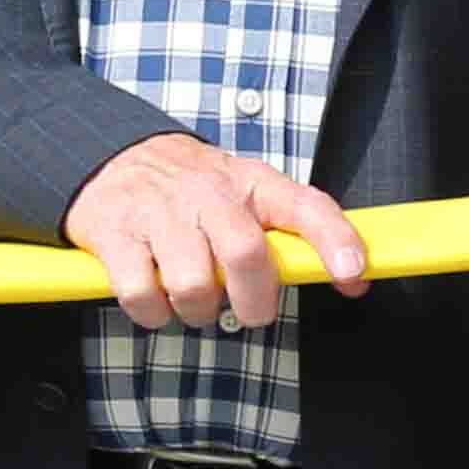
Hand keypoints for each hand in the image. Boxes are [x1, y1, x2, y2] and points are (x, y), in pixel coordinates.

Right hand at [66, 131, 369, 331]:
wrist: (115, 155)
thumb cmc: (195, 187)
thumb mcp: (246, 190)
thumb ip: (287, 229)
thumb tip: (349, 276)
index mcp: (253, 183)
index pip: (307, 206)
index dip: (335, 242)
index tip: (353, 276)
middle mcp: (209, 193)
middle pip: (246, 255)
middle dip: (254, 302)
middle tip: (251, 313)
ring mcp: (160, 212)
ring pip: (192, 284)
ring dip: (198, 311)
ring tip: (195, 302)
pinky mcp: (115, 233)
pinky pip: (141, 293)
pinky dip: (153, 313)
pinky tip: (157, 302)